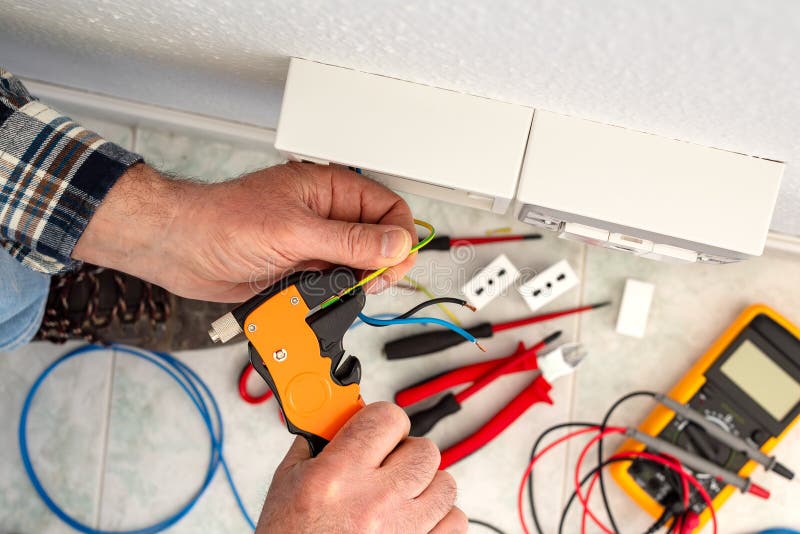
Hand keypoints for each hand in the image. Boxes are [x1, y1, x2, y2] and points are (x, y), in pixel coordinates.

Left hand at [73, 162, 416, 301]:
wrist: (181, 250)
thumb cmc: (221, 221)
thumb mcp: (293, 231)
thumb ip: (349, 240)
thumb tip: (395, 245)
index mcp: (330, 189)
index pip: (388, 208)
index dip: (398, 236)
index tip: (391, 263)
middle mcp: (327, 215)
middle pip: (379, 241)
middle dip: (379, 264)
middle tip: (367, 281)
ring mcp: (316, 243)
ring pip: (359, 267)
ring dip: (353, 283)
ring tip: (336, 288)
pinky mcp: (302, 269)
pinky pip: (333, 286)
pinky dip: (331, 296)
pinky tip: (316, 296)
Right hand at [257, 402, 465, 533]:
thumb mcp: (286, 486)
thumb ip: (315, 446)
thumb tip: (338, 418)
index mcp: (338, 477)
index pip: (386, 418)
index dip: (382, 420)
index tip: (377, 428)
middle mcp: (375, 503)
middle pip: (424, 450)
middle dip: (406, 453)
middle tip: (387, 464)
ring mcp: (402, 531)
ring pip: (446, 484)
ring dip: (425, 486)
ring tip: (401, 495)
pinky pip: (455, 521)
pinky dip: (440, 518)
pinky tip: (414, 519)